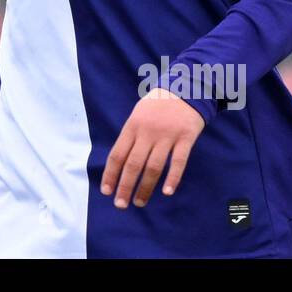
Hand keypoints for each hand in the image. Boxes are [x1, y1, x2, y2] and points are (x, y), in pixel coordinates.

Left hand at [101, 87, 204, 208]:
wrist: (185, 87)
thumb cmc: (158, 104)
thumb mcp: (138, 114)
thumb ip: (131, 136)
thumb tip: (120, 162)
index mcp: (132, 126)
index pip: (117, 154)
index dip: (110, 174)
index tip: (106, 191)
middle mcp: (147, 132)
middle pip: (133, 164)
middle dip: (125, 186)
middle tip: (120, 204)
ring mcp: (167, 135)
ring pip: (153, 166)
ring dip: (145, 187)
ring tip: (139, 202)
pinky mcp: (186, 138)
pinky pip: (179, 161)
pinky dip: (173, 177)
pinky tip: (167, 191)